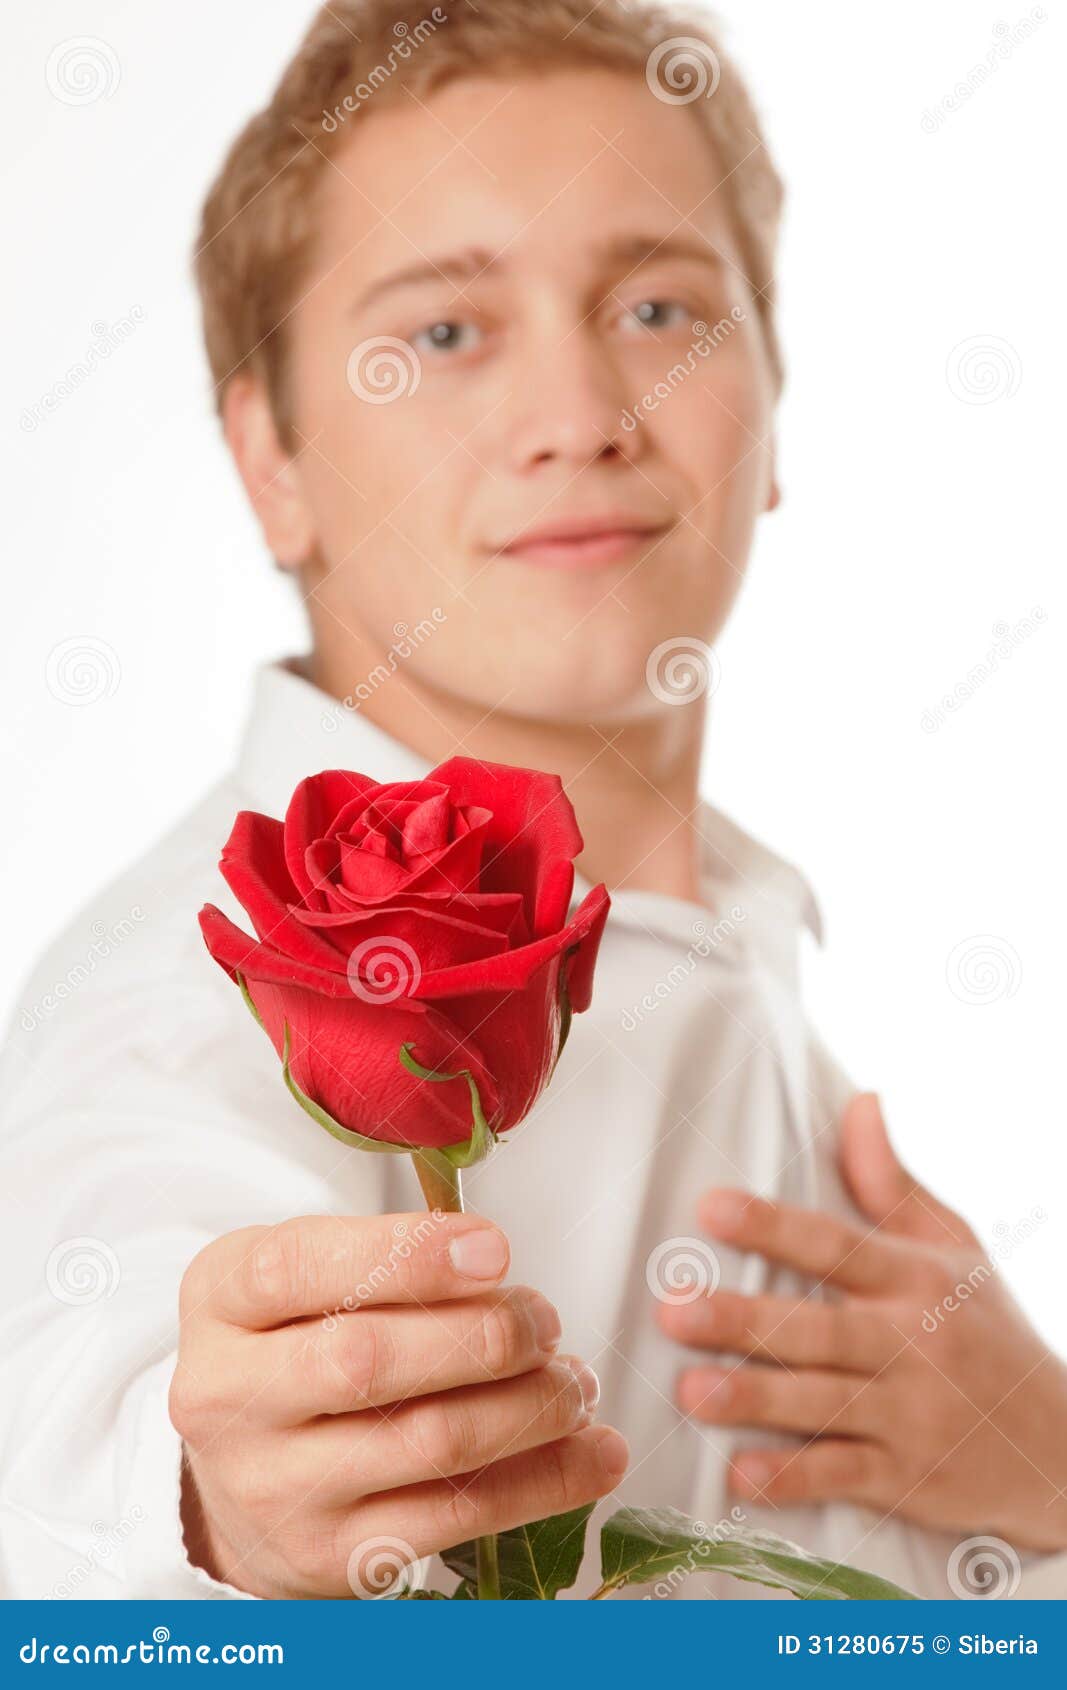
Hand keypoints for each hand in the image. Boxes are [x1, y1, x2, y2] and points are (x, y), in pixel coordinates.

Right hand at [170, 1211, 626, 1596]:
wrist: (234, 1482)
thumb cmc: (292, 1348)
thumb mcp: (302, 1278)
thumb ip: (381, 1257)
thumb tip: (492, 1262)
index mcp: (220, 1301)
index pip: (299, 1267)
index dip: (406, 1254)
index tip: (495, 1249)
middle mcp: (228, 1396)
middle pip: (369, 1360)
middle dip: (485, 1335)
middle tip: (544, 1321)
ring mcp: (277, 1486)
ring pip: (429, 1441)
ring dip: (530, 1407)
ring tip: (574, 1383)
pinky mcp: (331, 1557)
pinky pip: (458, 1515)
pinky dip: (544, 1480)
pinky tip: (594, 1452)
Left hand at [658, 1093, 1066, 1550]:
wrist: (1062, 1446)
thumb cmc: (988, 1331)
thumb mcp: (954, 1249)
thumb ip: (892, 1184)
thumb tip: (858, 1102)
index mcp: (915, 1280)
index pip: (836, 1246)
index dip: (773, 1226)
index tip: (710, 1208)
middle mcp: (913, 1344)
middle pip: (818, 1328)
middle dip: (744, 1320)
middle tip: (673, 1310)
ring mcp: (912, 1416)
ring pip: (823, 1403)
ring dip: (755, 1399)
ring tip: (691, 1391)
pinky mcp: (910, 1480)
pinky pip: (845, 1476)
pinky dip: (794, 1480)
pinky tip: (741, 1474)